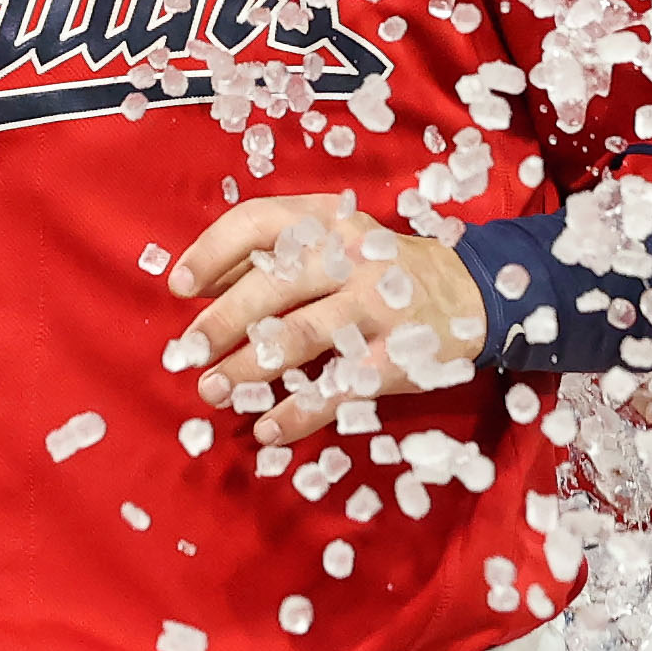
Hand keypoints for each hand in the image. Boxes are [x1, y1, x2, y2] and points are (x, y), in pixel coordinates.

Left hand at [170, 195, 487, 447]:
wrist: (472, 292)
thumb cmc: (379, 267)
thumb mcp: (335, 242)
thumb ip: (276, 258)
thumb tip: (204, 286)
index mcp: (329, 220)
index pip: (258, 220)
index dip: (212, 252)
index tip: (179, 287)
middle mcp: (353, 255)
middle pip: (273, 284)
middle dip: (221, 322)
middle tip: (186, 354)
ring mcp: (378, 305)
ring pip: (299, 337)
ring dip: (248, 370)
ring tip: (213, 392)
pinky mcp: (399, 354)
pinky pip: (339, 387)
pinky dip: (298, 412)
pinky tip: (267, 430)